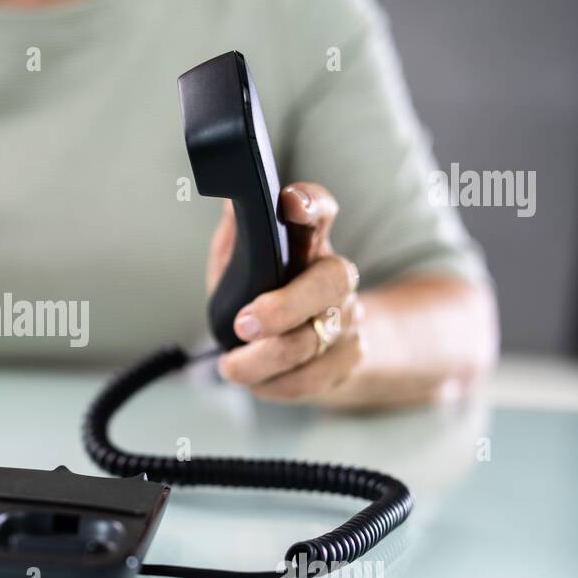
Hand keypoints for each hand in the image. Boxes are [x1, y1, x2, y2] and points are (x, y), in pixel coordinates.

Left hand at [206, 182, 362, 401]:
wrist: (321, 344)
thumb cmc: (266, 294)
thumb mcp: (243, 262)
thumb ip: (238, 235)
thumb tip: (228, 194)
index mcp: (307, 242)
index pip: (318, 211)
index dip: (309, 204)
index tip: (290, 203)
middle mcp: (336, 276)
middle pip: (330, 281)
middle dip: (285, 305)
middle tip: (244, 323)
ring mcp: (348, 319)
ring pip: (313, 342)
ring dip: (264, 359)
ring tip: (232, 366)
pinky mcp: (348, 358)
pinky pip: (311, 378)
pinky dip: (275, 384)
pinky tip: (254, 380)